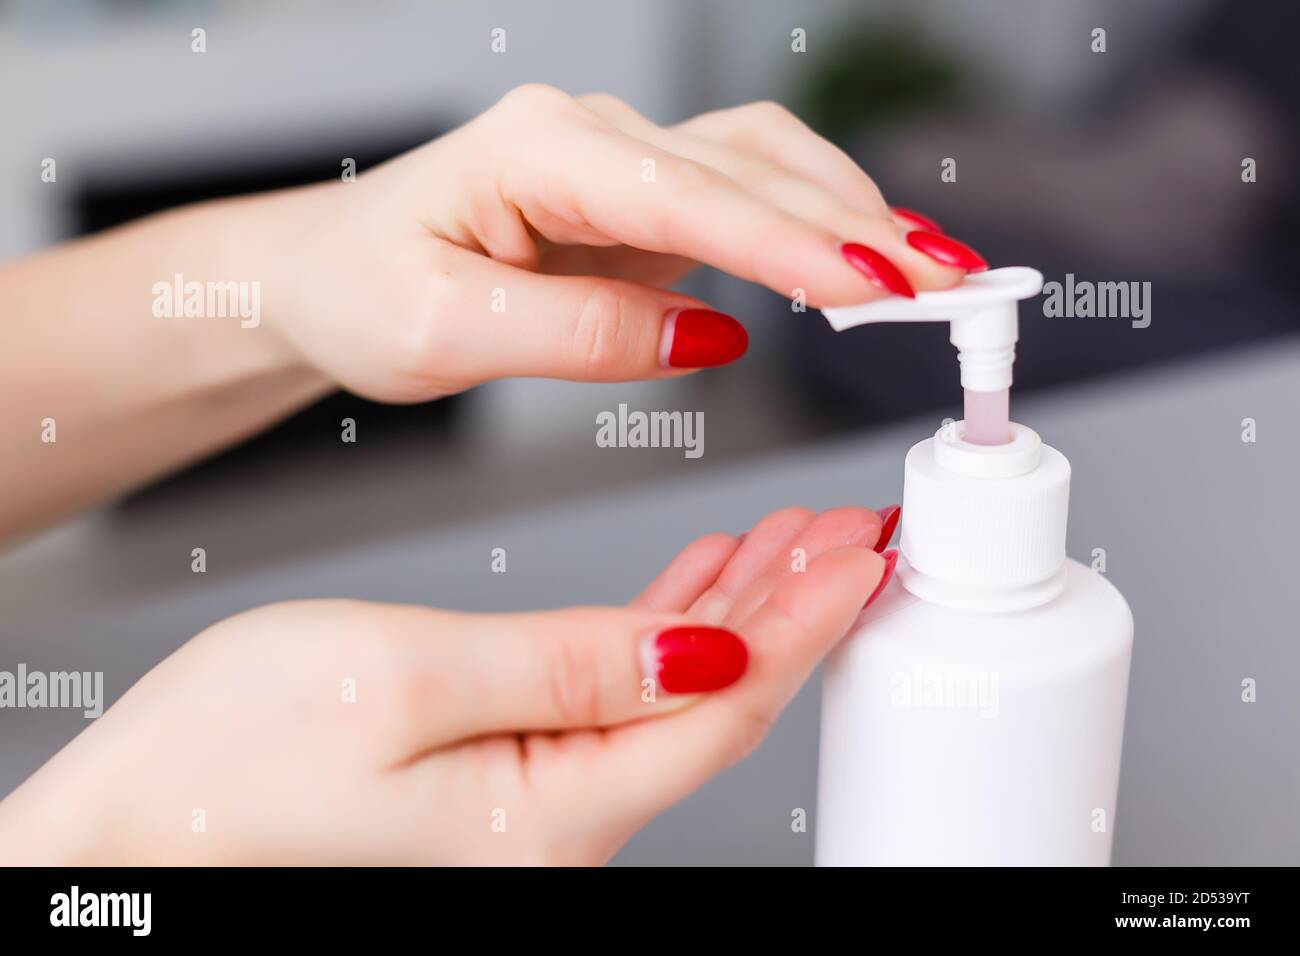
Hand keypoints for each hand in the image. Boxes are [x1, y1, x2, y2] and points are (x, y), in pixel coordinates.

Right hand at [0, 506, 895, 864]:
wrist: (136, 822)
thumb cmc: (228, 762)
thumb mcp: (402, 680)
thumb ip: (566, 667)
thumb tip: (704, 647)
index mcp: (551, 808)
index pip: (724, 704)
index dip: (806, 623)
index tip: (865, 553)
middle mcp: (560, 815)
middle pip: (718, 699)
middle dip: (797, 607)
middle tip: (856, 528)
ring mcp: (536, 791)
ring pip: (677, 686)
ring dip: (744, 606)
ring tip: (799, 535)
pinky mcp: (505, 761)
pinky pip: (617, 687)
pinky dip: (667, 623)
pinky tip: (701, 582)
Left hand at [252, 86, 983, 401]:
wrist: (327, 277)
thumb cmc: (363, 291)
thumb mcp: (444, 331)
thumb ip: (578, 333)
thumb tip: (705, 336)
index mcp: (539, 151)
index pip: (690, 196)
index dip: (791, 244)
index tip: (875, 286)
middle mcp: (593, 140)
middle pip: (750, 169)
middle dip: (858, 227)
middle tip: (953, 285)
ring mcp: (622, 165)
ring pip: (763, 167)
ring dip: (853, 215)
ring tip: (934, 272)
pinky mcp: (638, 203)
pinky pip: (744, 199)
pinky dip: (814, 226)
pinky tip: (863, 262)